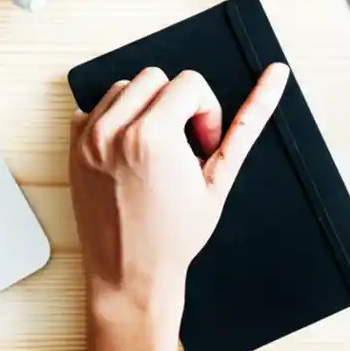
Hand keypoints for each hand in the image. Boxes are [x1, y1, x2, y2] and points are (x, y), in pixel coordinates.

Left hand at [69, 64, 290, 350]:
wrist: (130, 274)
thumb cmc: (176, 235)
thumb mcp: (220, 177)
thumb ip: (249, 121)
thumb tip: (275, 76)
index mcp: (153, 134)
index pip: (189, 81)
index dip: (206, 109)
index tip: (203, 142)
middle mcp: (115, 130)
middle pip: (155, 77)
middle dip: (176, 103)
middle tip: (184, 145)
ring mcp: (89, 139)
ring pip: (124, 87)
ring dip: (145, 107)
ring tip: (157, 148)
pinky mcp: (73, 148)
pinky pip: (94, 107)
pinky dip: (114, 120)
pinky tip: (129, 151)